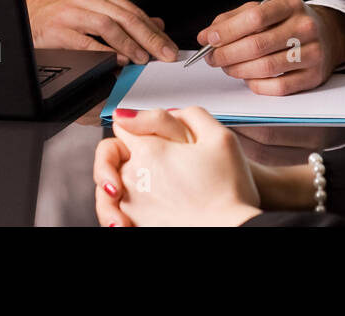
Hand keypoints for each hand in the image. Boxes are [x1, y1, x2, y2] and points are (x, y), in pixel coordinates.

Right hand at [25, 0, 176, 65]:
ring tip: (142, 59)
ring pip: (108, 26)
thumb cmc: (60, 12)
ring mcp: (72, 13)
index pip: (134, 12)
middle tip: (165, 55)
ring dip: (129, 44)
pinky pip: (85, 41)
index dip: (155, 31)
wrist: (25, 11)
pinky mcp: (58, 29)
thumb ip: (124, 16)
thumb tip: (157, 25)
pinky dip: (103, 51)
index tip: (170, 48)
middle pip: (126, 18)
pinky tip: (115, 61)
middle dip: (150, 38)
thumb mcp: (94, 8)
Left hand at [93, 108, 262, 226]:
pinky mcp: (135, 224)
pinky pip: (119, 211)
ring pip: (114, 184)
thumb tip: (165, 111)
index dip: (135, 125)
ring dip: (127, 182)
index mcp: (150, 150)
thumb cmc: (228, 191)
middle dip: (128, 154)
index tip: (147, 133)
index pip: (121, 125)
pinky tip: (152, 207)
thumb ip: (190, 114)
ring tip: (156, 189)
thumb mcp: (221, 138)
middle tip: (151, 162)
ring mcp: (130, 204)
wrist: (231, 232)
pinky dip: (126, 208)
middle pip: (113, 155)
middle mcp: (133, 176)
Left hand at [196, 0, 344, 94]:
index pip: (255, 17)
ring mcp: (312, 53)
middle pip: (257, 45)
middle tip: (212, 58)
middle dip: (226, 54)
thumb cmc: (288, 23)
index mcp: (291, 5)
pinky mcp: (313, 76)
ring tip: (227, 67)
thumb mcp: (266, 9)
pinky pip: (277, 87)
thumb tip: (207, 36)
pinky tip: (248, 77)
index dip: (227, 30)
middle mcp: (305, 28)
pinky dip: (256, 85)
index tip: (209, 38)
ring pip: (265, 68)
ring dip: (237, 70)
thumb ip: (234, 19)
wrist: (328, 35)